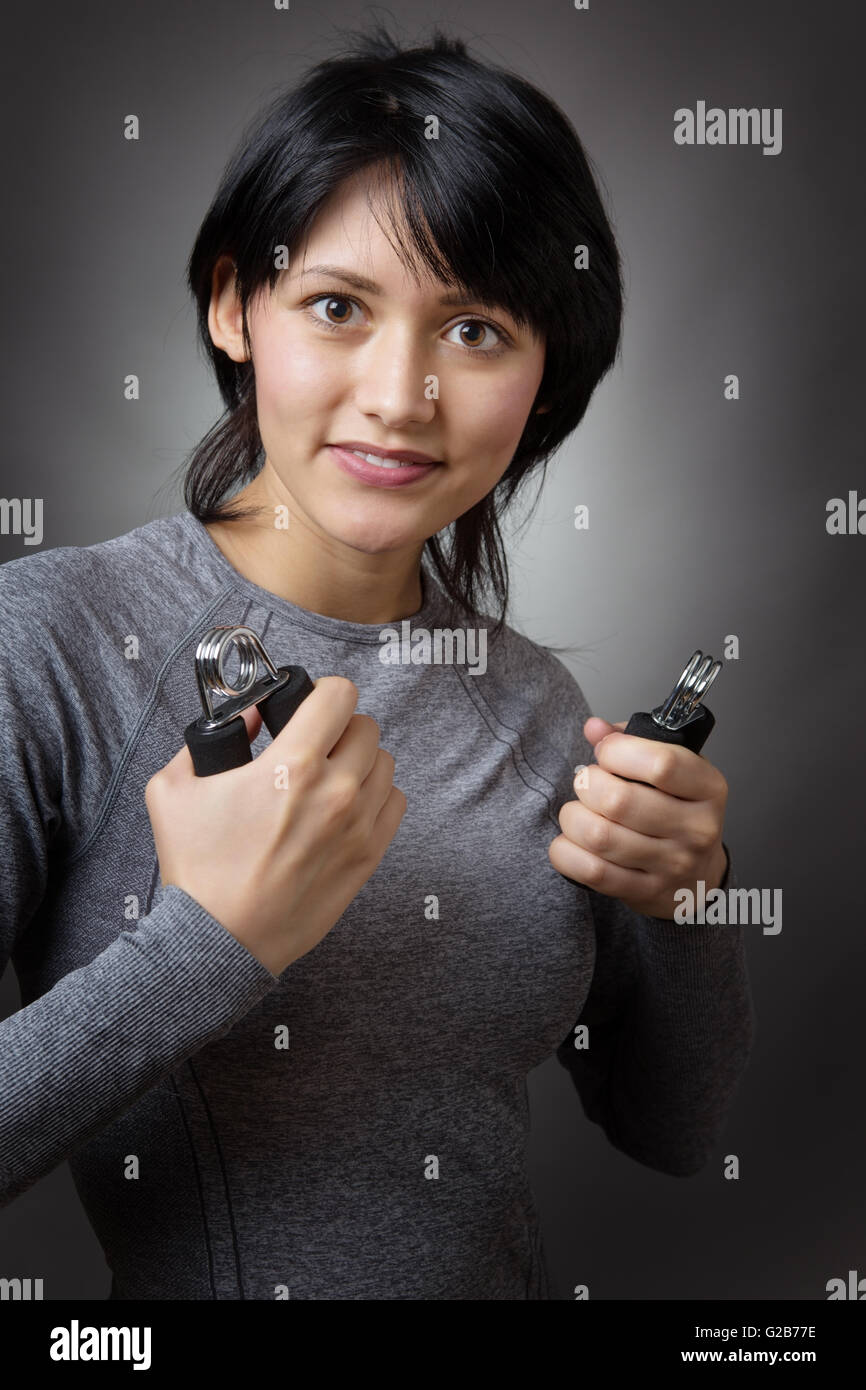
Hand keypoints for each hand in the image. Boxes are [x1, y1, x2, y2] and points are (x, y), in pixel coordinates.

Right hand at [145, 677, 406, 974]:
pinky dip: (377, 796)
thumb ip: (209, 738)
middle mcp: (335, 791)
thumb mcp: (173, 789)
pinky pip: (395, 803)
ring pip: (385, 763)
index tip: (311, 705)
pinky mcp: (368, 857)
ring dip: (360, 762)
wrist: (219, 939)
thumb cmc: (196, 868)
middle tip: (316, 745)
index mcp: (291, 766)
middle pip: (367, 726)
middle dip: (340, 728)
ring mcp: (358, 826)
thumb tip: (251, 717)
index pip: (340, 695)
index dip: (324, 693)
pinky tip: (347, 807)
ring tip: (331, 777)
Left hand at [547, 715, 728, 919]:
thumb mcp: (674, 769)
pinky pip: (591, 871)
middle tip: (588, 784)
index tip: (606, 751)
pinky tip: (571, 840)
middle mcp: (696, 829)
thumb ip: (632, 741)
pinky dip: (566, 852)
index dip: (617, 751)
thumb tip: (594, 728)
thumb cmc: (678, 811)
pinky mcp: (644, 892)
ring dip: (573, 817)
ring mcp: (672, 865)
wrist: (697, 876)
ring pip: (598, 836)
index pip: (660, 764)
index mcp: (708, 788)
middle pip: (618, 801)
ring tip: (579, 811)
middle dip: (587, 784)